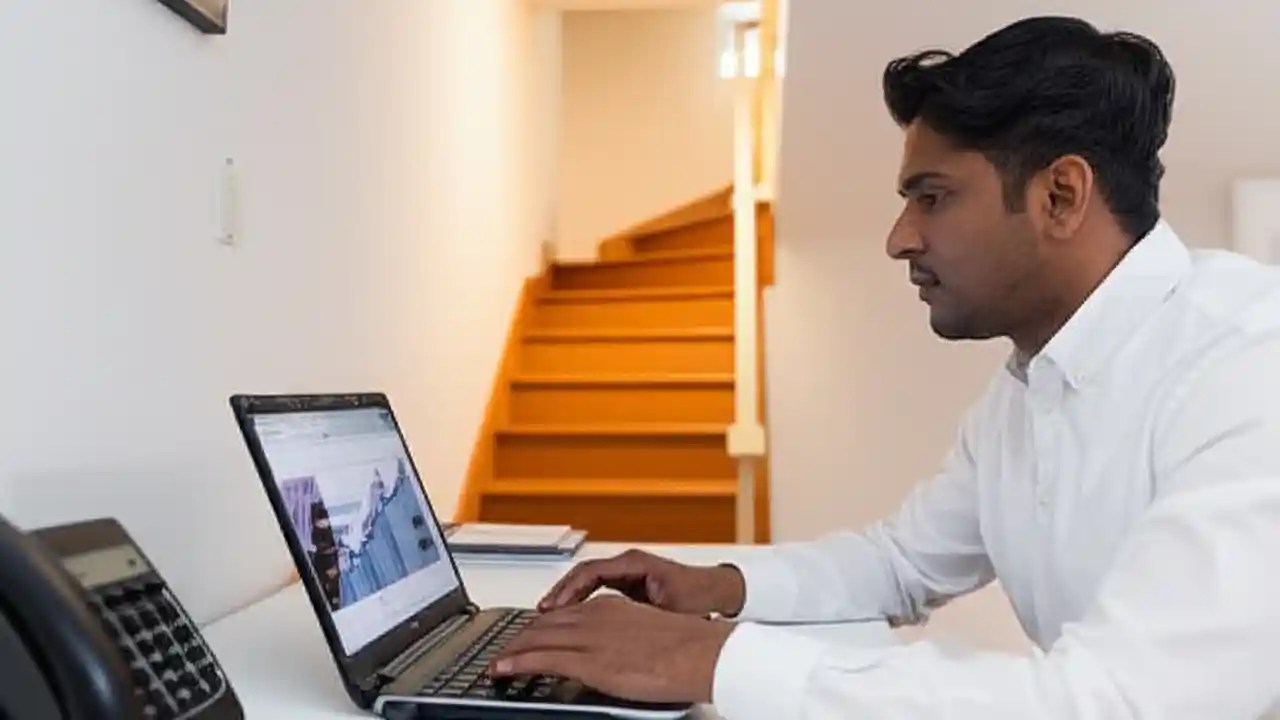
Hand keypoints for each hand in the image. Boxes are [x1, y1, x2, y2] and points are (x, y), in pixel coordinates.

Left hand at [489, 596, 735, 702]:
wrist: (701, 653)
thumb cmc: (686, 648)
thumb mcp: (646, 632)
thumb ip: (623, 637)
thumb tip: (614, 654)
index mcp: (609, 607)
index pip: (563, 614)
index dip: (540, 626)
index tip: (528, 637)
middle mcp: (594, 616)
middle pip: (543, 624)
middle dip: (519, 638)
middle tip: (504, 651)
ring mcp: (589, 637)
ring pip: (536, 638)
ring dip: (512, 651)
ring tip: (497, 663)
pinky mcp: (588, 661)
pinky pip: (541, 659)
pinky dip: (516, 663)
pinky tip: (501, 670)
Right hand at [538, 549, 745, 616]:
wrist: (716, 591)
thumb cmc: (698, 596)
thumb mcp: (669, 608)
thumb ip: (643, 614)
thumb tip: (620, 624)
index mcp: (635, 563)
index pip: (591, 571)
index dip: (569, 588)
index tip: (555, 605)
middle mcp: (628, 563)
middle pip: (583, 573)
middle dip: (561, 591)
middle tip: (542, 611)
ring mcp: (626, 571)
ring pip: (586, 579)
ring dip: (568, 595)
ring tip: (548, 614)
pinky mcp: (627, 582)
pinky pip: (595, 586)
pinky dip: (580, 598)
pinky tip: (570, 613)